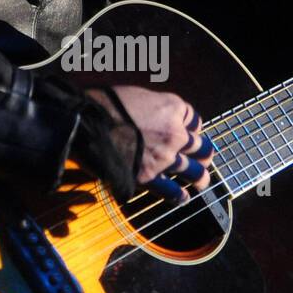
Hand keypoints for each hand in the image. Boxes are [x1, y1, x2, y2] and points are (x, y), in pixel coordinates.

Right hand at [108, 86, 215, 203]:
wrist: (88, 123)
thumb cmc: (106, 103)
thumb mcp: (138, 95)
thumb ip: (154, 108)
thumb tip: (153, 118)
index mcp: (172, 108)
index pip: (194, 119)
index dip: (193, 127)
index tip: (190, 131)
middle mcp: (175, 133)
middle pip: (200, 146)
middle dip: (203, 152)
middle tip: (205, 157)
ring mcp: (165, 157)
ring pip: (193, 171)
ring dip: (199, 176)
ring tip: (202, 181)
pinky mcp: (149, 177)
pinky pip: (171, 190)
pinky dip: (179, 196)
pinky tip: (184, 197)